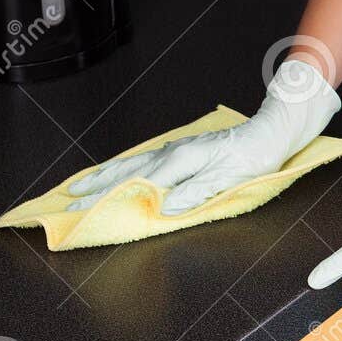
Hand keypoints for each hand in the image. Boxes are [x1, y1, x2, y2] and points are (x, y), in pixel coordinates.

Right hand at [66, 57, 340, 215]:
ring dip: (106, 174)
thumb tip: (166, 208)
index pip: (139, 182)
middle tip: (70, 199)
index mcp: (184, 160)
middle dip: (98, 185)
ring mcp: (176, 148)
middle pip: (128, 170)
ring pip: (134, 162)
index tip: (84, 208)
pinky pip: (145, 159)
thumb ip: (196, 194)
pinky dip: (125, 166)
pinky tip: (118, 171)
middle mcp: (174, 151)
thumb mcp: (230, 180)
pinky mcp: (182, 149)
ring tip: (83, 184)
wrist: (271, 132)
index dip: (110, 197)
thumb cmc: (255, 156)